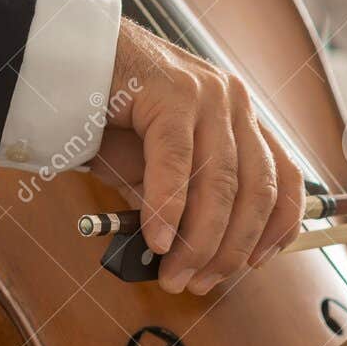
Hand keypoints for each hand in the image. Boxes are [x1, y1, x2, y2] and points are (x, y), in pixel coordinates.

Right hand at [92, 18, 304, 294]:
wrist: (63, 62)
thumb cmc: (106, 115)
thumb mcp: (151, 168)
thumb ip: (178, 204)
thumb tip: (188, 256)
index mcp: (238, 116)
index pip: (283, 176)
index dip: (278, 225)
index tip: (260, 262)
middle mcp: (232, 101)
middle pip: (255, 189)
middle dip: (231, 248)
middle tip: (201, 283)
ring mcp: (206, 93)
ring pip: (222, 182)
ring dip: (200, 240)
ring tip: (176, 274)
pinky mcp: (171, 91)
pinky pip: (178, 163)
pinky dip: (169, 209)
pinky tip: (158, 240)